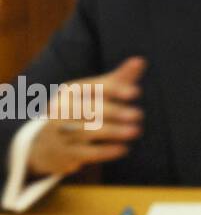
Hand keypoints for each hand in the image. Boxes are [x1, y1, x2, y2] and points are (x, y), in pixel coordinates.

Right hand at [28, 58, 146, 176]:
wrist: (46, 144)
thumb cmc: (81, 111)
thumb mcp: (96, 94)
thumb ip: (118, 79)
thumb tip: (140, 60)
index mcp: (69, 92)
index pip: (92, 88)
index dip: (113, 89)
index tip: (136, 92)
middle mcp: (61, 110)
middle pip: (89, 109)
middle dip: (114, 111)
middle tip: (138, 114)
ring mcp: (60, 133)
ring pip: (88, 131)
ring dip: (113, 131)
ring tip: (135, 131)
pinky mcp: (65, 154)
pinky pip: (86, 153)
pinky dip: (106, 151)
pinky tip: (124, 149)